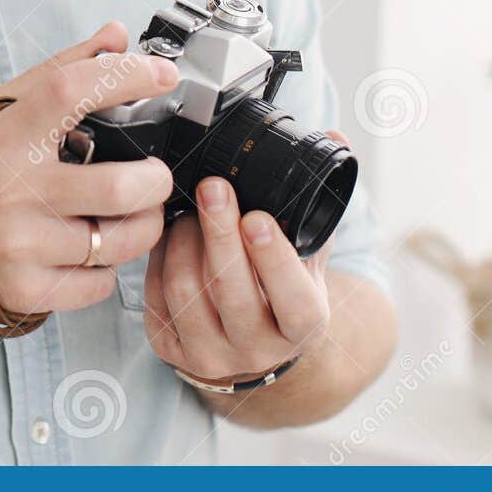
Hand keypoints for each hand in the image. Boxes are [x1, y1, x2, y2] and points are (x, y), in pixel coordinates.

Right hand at [0, 22, 177, 313]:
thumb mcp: (4, 107)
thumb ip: (65, 70)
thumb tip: (117, 37)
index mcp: (9, 133)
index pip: (72, 90)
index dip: (125, 77)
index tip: (162, 77)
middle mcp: (13, 190)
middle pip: (121, 188)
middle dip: (154, 180)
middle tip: (152, 176)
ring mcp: (18, 244)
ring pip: (120, 241)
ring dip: (139, 226)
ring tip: (127, 214)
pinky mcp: (23, 289)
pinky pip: (99, 284)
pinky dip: (105, 267)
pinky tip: (88, 248)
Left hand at [142, 130, 348, 382]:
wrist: (254, 345)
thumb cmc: (283, 289)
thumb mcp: (310, 255)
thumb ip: (319, 199)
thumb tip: (335, 136)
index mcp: (302, 326)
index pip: (292, 300)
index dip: (274, 260)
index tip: (256, 218)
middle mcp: (258, 350)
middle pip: (231, 291)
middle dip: (219, 232)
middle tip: (212, 187)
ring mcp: (211, 355)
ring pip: (186, 291)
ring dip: (184, 239)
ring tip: (189, 208)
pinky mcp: (171, 350)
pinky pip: (156, 298)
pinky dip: (159, 257)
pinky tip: (168, 232)